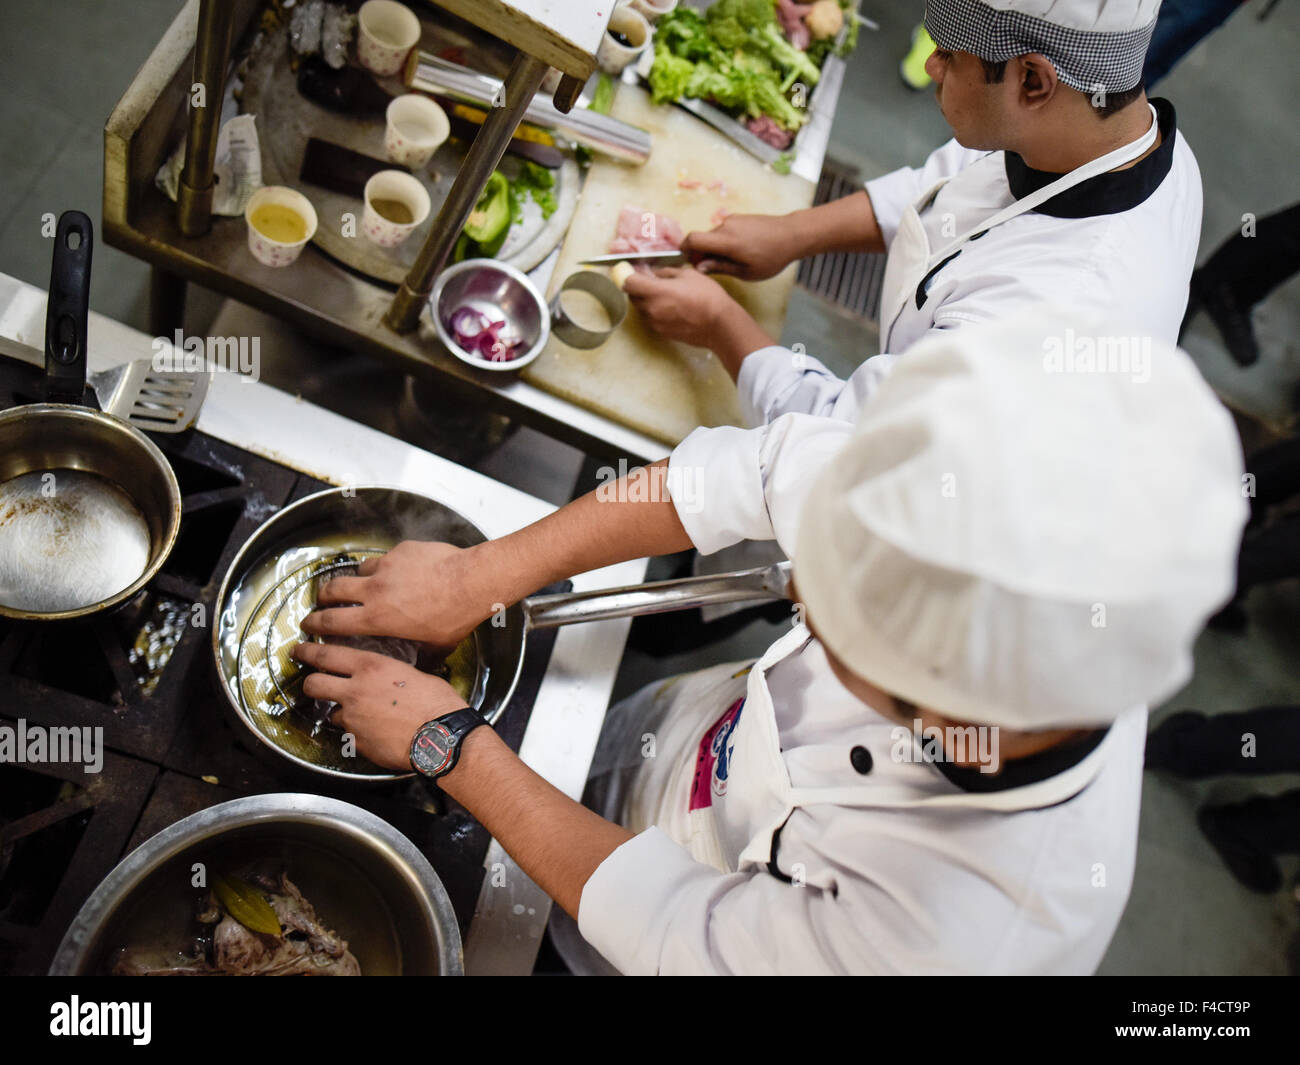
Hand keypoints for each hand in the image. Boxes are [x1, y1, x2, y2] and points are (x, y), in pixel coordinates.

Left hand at [292, 642, 469, 770]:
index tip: (300, 650)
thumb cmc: (437, 704)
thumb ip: (392, 674)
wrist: (441, 739)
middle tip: (313, 682)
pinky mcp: (358, 742)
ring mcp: (354, 719)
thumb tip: (391, 678)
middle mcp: (355, 691)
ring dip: (340, 711)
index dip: (308, 651)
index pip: (326, 654)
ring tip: (359, 713)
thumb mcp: (415, 674)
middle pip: (314, 684)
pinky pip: (350, 735)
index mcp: (371, 667)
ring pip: (331, 712)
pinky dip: (357, 732)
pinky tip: (375, 731)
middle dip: (310, 682)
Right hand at [301, 541, 487, 649]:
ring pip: (359, 571)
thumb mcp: (436, 646)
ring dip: (357, 579)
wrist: (472, 581)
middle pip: (333, 590)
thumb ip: (422, 655)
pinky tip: (402, 570)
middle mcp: (375, 591)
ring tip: (363, 584)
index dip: (315, 623)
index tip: (308, 624)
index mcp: (377, 618)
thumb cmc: (456, 616)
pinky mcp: (402, 551)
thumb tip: (422, 666)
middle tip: (323, 600)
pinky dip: (388, 565)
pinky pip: (387, 557)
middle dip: (323, 596)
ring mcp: (388, 567)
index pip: (333, 621)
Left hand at [622, 266, 738, 348]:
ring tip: (664, 295)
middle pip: (632, 296)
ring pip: (642, 309)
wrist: (720, 325)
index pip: (627, 283)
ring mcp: (656, 323)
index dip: (625, 275)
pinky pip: (652, 320)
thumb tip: (654, 274)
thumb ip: (666, 273)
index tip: (627, 270)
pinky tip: (671, 308)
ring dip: (647, 301)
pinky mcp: (662, 333)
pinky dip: (655, 312)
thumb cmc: (708, 296)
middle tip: (648, 281)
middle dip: (637, 287)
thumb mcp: (688, 274)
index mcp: (656, 292)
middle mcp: (651, 309)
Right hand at [681, 212, 803, 279]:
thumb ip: (720, 267)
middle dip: (701, 253)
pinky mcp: (739, 218)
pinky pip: (724, 231)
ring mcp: (733, 219)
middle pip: (703, 239)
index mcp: (726, 240)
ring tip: (731, 262)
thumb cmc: (772, 257)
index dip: (684, 250)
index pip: (692, 239)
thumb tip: (698, 267)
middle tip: (711, 269)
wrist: (793, 234)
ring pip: (714, 236)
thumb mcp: (746, 271)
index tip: (687, 262)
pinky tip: (740, 252)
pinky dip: (724, 242)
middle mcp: (725, 226)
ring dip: (715, 248)